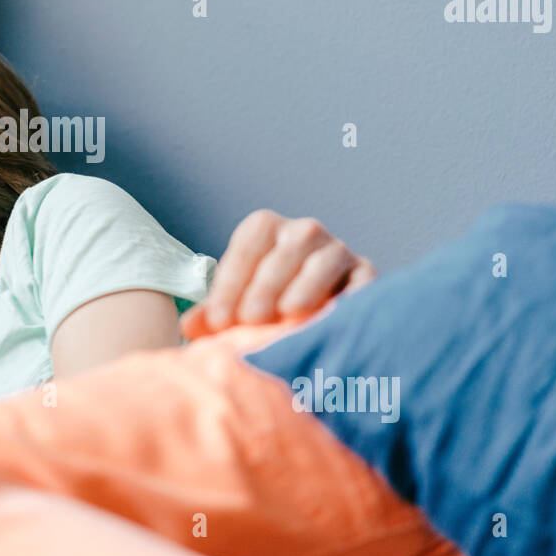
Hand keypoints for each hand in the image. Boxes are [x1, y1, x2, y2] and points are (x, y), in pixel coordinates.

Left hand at [180, 210, 375, 338]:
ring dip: (307, 286)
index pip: (247, 248)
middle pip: (287, 250)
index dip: (231, 284)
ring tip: (289, 313)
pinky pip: (363, 282)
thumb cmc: (261, 305)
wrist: (310, 310)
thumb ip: (212, 313)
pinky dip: (351, 298)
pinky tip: (333, 319)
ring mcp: (337, 250)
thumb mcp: (233, 306)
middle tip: (250, 320)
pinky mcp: (365, 274)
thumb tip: (190, 327)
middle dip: (265, 286)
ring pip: (325, 258)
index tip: (218, 321)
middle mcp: (302, 232)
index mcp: (265, 228)